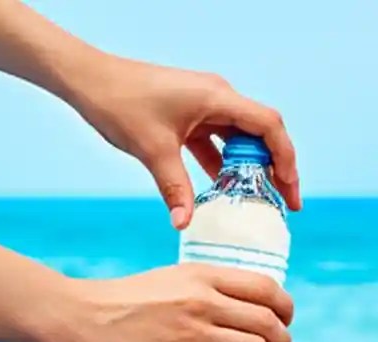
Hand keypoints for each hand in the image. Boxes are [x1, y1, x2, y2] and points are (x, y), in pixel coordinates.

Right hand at [49, 264, 292, 341]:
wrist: (76, 320)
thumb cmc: (118, 303)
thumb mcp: (169, 280)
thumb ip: (204, 289)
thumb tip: (236, 309)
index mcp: (202, 276)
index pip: (267, 289)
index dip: (286, 310)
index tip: (285, 324)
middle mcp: (204, 302)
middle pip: (269, 323)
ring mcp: (193, 336)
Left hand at [67, 54, 301, 228]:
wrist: (88, 80)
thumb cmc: (120, 102)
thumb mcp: (152, 150)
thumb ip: (175, 188)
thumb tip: (185, 224)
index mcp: (217, 97)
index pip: (268, 126)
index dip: (285, 158)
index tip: (289, 189)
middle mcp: (217, 97)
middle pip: (261, 133)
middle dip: (276, 167)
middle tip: (284, 202)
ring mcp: (204, 104)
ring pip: (240, 138)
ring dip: (250, 167)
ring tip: (260, 199)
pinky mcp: (190, 114)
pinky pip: (217, 140)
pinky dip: (224, 164)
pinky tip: (223, 189)